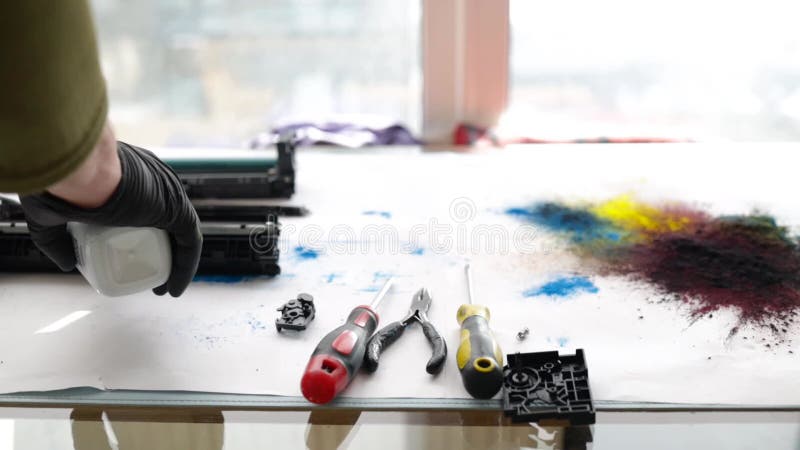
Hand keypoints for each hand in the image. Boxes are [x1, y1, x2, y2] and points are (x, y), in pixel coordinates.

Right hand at [20, 142, 201, 296]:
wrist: (80, 169)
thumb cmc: (61, 184)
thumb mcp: (49, 215)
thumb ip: (55, 238)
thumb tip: (68, 263)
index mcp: (127, 174)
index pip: (141, 206)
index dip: (138, 235)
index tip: (126, 259)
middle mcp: (152, 180)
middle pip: (162, 222)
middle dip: (158, 251)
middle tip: (146, 276)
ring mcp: (168, 192)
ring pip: (177, 233)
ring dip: (174, 262)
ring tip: (163, 288)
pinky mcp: (178, 207)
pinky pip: (189, 242)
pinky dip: (185, 265)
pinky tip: (174, 288)